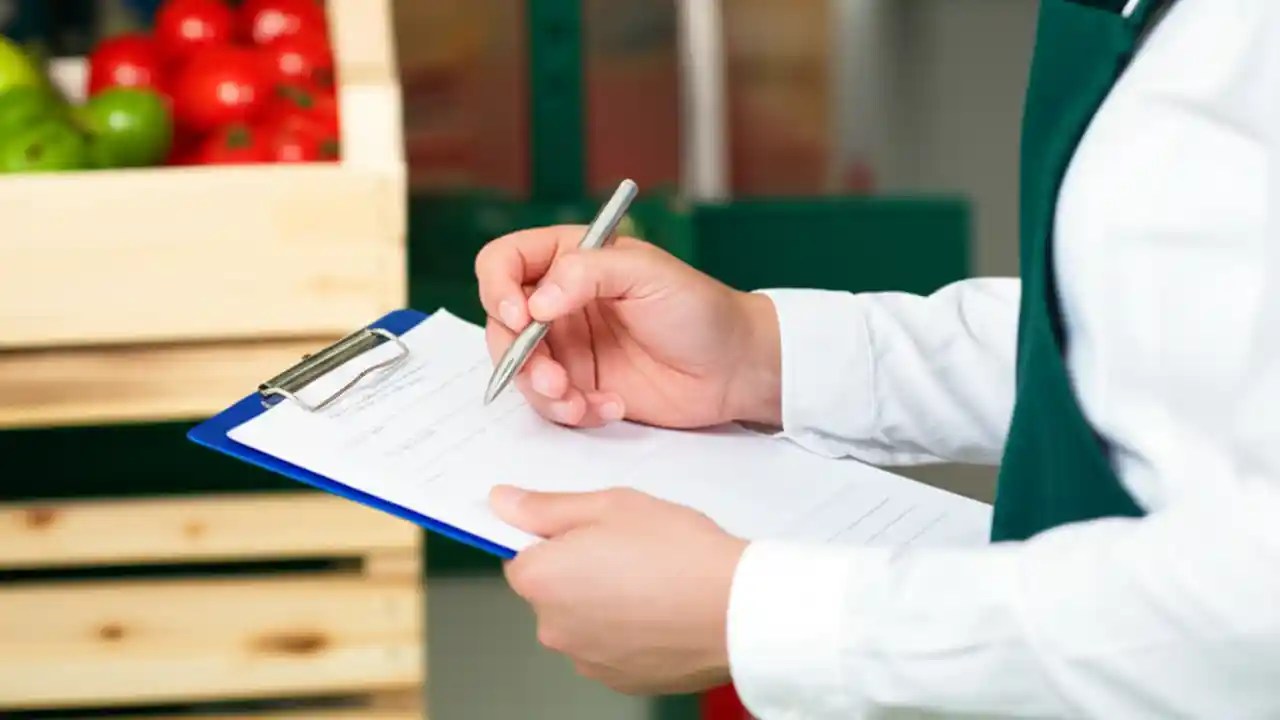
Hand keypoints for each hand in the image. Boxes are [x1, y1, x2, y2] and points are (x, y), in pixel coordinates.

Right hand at [474, 226, 780, 428]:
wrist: (735, 368)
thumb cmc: (700, 309)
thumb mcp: (647, 274)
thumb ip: (587, 273)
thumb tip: (536, 302)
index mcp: (571, 259)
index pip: (505, 262)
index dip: (498, 288)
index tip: (521, 318)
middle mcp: (561, 302)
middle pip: (500, 323)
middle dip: (517, 355)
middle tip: (551, 377)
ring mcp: (568, 347)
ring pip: (520, 370)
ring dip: (542, 391)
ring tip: (578, 400)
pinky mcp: (581, 387)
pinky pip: (551, 404)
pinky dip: (572, 411)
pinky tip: (610, 407)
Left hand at [490, 484, 747, 694]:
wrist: (736, 608)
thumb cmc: (679, 552)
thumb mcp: (610, 505)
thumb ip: (547, 507)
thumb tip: (503, 502)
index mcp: (542, 580)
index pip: (520, 556)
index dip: (553, 539)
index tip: (587, 531)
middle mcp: (553, 628)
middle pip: (552, 591)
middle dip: (579, 570)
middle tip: (628, 549)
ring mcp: (586, 659)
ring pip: (582, 620)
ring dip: (604, 603)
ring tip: (651, 580)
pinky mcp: (619, 680)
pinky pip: (610, 647)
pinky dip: (628, 631)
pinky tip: (660, 609)